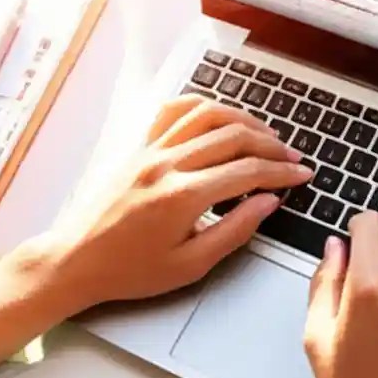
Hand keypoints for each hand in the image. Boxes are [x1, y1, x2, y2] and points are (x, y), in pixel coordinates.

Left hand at [20, 95, 313, 316]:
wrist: (75, 260)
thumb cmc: (129, 270)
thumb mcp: (191, 266)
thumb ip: (235, 231)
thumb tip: (269, 202)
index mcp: (183, 196)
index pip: (248, 172)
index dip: (282, 173)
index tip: (302, 176)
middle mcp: (167, 164)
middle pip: (234, 136)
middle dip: (272, 146)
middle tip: (291, 159)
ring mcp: (150, 150)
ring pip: (208, 114)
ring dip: (244, 120)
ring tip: (264, 136)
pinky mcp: (138, 147)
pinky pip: (174, 111)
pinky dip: (202, 107)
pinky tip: (219, 117)